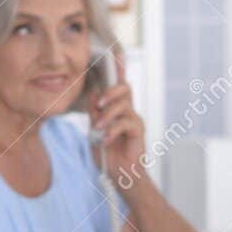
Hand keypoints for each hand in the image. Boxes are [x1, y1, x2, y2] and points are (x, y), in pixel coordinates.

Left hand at [89, 54, 146, 189]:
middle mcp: (128, 111)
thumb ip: (94, 113)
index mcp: (117, 109)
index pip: (117, 85)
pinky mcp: (138, 131)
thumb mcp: (95, 131)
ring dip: (107, 115)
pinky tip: (106, 139)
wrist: (120, 175)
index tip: (116, 55)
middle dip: (110, 91)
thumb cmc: (109, 154)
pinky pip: (126, 122)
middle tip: (99, 103)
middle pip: (124, 88)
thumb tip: (93, 93)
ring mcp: (134, 120)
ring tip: (99, 128)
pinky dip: (113, 130)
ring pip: (123, 105)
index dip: (118, 69)